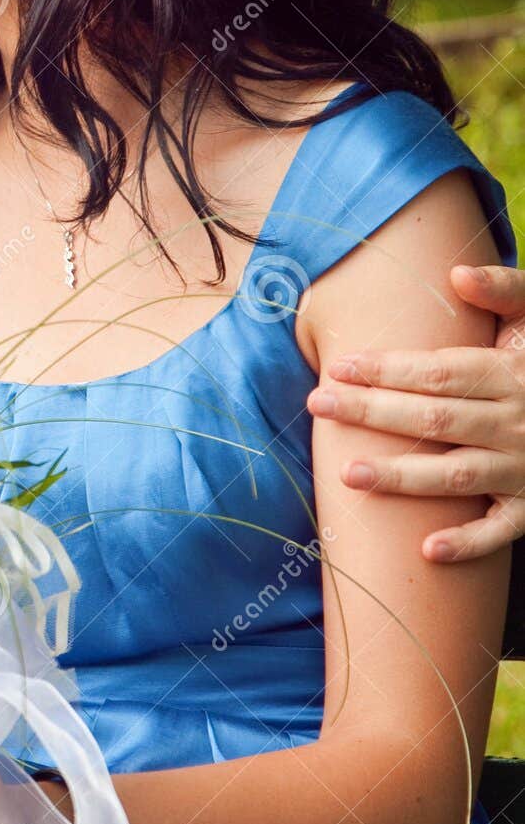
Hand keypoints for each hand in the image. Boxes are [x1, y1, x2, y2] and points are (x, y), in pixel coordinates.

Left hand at [307, 264, 524, 560]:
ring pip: (455, 477)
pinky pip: (501, 531)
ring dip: (401, 478)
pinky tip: (427, 550)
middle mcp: (514, 423)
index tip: (338, 367)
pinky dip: (469, 543)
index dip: (387, 370)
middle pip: (434, 420)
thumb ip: (506, 291)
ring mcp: (523, 469)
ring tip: (347, 473)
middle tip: (318, 405)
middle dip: (373, 413)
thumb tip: (457, 272)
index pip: (438, 374)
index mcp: (507, 375)